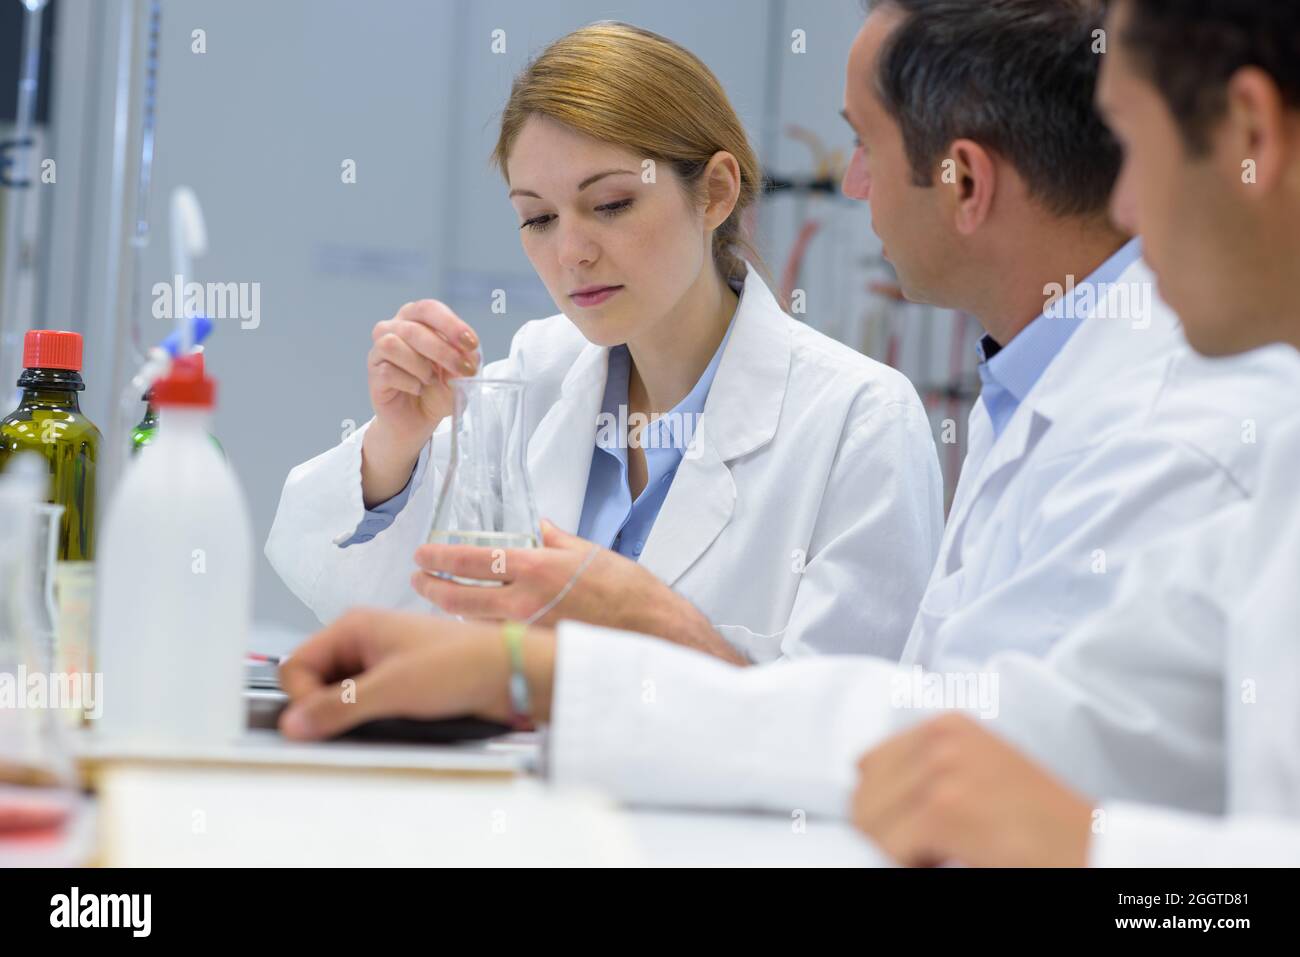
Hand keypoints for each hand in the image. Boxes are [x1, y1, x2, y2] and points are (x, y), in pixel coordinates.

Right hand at [276, 608, 557, 739]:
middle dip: (326, 708)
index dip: (302, 698)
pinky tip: (391, 721)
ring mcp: (381, 660)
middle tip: (349, 726)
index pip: (296, 664)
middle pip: (316, 681)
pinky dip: (369, 717)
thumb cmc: (462, 663)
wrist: (509, 672)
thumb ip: (337, 708)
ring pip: (341, 695)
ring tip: (380, 720)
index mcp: (355, 625)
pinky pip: (365, 702)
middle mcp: (364, 639)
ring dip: (350, 715)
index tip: (316, 724)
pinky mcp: (398, 680)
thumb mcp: (391, 689)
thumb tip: (294, 723)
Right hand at [368, 299, 479, 435]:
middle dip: (443, 351)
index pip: (429, 309)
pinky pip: (387, 371)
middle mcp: (393, 328)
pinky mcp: (373, 373)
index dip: (451, 325)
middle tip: (463, 369)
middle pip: (413, 329)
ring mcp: (379, 350)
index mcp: (416, 319)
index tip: (471, 344)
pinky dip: (410, 383)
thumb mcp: (460, 374)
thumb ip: (465, 360)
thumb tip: (469, 355)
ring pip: (393, 344)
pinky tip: (417, 389)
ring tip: (431, 380)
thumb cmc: (438, 390)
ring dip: (420, 366)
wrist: (418, 419)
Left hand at [411, 520, 747, 663]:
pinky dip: (483, 632)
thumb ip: (558, 541)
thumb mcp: (590, 552)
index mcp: (537, 568)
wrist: (654, 632)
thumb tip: (542, 528)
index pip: (473, 560)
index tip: (423, 554)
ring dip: (452, 612)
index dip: (441, 557)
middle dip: (432, 588)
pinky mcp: (537, 653)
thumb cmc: (629, 592)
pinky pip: (499, 641)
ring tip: (440, 601)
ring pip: (475, 623)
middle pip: (461, 597)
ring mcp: (528, 632)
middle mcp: (525, 602)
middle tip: (417, 579)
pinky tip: (476, 628)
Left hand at [851, 714, 1094, 866]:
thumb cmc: (1041, 826)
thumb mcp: (980, 774)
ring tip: (938, 857)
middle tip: (926, 852)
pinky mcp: (944, 808)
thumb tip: (864, 800)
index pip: (869, 765)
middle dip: (882, 831)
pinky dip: (906, 866)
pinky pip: (889, 847)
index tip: (908, 835)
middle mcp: (941, 736)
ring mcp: (941, 769)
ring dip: (893, 849)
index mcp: (947, 724)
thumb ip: (929, 772)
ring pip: (869, 823)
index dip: (882, 808)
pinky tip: (946, 864)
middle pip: (863, 793)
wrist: (1095, 849)